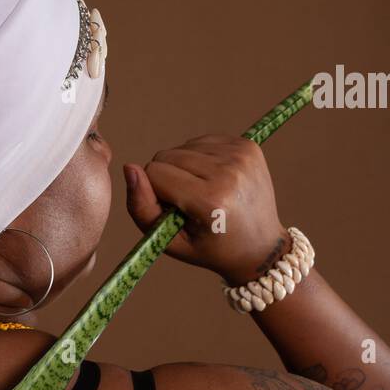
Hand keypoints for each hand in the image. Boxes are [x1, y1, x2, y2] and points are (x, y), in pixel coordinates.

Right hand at [124, 135, 289, 285]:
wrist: (260, 246)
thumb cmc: (211, 248)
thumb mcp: (169, 242)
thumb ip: (141, 208)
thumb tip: (129, 167)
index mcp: (211, 199)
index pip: (155, 172)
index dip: (156, 193)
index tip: (174, 212)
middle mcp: (229, 171)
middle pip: (166, 155)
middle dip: (168, 179)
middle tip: (189, 204)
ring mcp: (241, 155)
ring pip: (182, 147)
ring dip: (184, 168)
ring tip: (202, 193)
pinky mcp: (248, 144)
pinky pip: (201, 141)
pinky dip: (200, 159)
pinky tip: (212, 179)